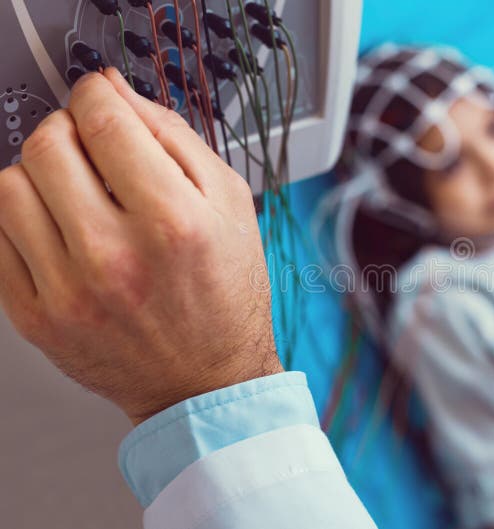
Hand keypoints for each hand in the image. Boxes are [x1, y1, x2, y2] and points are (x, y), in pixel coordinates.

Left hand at [0, 69, 281, 424]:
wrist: (207, 380)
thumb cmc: (227, 296)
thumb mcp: (232, 205)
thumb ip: (176, 139)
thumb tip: (118, 93)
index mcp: (173, 221)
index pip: (104, 120)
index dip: (96, 93)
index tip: (98, 96)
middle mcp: (116, 256)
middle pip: (47, 145)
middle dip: (67, 129)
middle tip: (89, 146)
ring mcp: (69, 291)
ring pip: (9, 188)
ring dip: (39, 174)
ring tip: (73, 193)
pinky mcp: (37, 319)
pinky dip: (21, 220)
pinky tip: (58, 229)